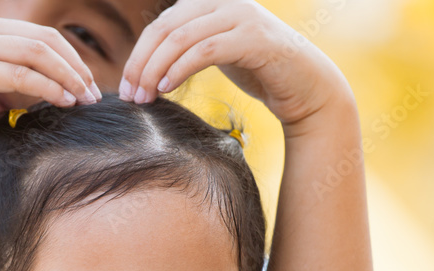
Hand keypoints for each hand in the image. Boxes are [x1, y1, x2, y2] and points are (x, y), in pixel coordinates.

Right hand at [0, 12, 101, 156]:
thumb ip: (8, 75)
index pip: (39, 34)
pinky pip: (18, 75)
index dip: (70, 57)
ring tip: (84, 100)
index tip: (88, 84)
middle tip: (94, 94)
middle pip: (42, 39)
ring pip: (34, 53)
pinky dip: (46, 87)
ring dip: (66, 77)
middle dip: (74, 67)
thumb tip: (48, 87)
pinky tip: (62, 102)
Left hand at [118, 0, 352, 128]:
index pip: (162, 24)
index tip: (125, 86)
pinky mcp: (253, 38)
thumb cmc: (261, 73)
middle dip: (141, 64)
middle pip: (165, 29)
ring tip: (144, 98)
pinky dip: (179, 69)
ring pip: (181, 39)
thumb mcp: (219, 52)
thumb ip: (190, 46)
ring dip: (155, 70)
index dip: (138, 54)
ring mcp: (240, 16)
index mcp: (211, 3)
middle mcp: (225, 2)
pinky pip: (204, 50)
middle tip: (129, 95)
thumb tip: (149, 63)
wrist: (308, 87)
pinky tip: (166, 88)